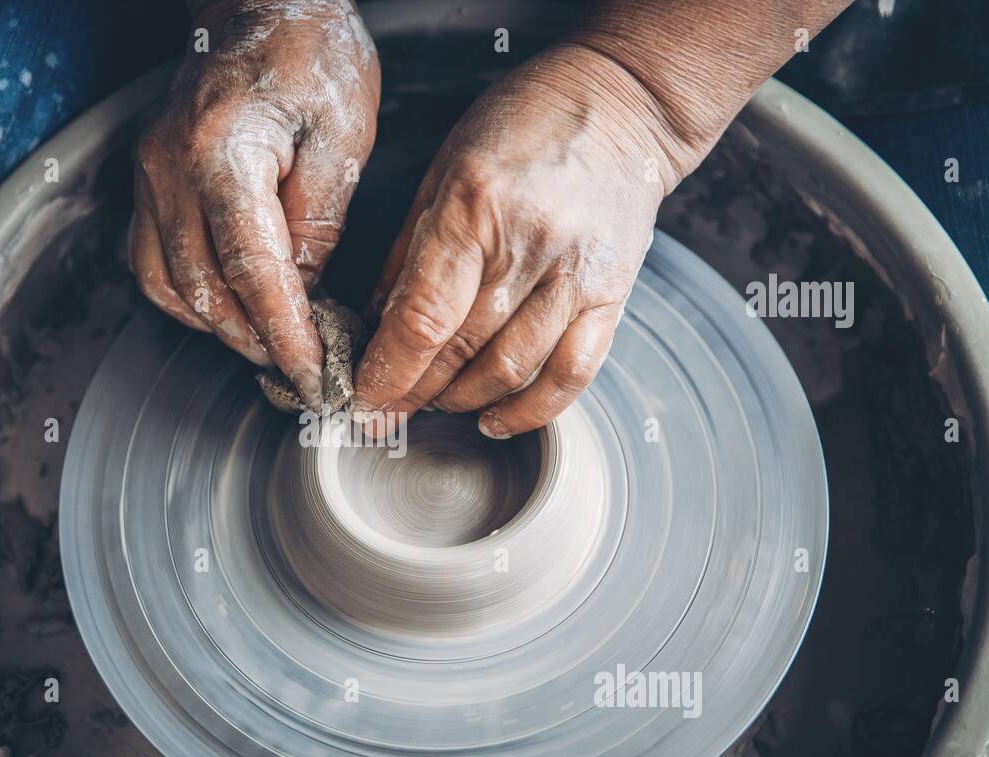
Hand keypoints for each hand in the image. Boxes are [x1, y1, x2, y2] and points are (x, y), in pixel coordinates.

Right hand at [129, 0, 379, 408]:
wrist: (263, 4)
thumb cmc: (311, 55)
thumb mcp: (342, 135)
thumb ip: (319, 219)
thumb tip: (304, 294)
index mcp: (221, 153)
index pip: (249, 269)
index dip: (282, 332)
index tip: (311, 372)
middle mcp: (168, 170)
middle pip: (201, 289)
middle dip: (254, 340)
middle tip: (303, 368)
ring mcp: (149, 177)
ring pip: (167, 286)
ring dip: (218, 327)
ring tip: (271, 344)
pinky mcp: (148, 183)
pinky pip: (153, 263)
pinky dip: (190, 299)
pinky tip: (230, 309)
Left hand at [352, 45, 702, 437]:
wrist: (624, 104)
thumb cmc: (523, 127)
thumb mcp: (443, 171)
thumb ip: (408, 254)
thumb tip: (373, 326)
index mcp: (474, 207)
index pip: (422, 318)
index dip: (389, 372)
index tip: (365, 396)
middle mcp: (528, 244)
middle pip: (461, 351)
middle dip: (415, 394)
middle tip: (388, 409)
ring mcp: (575, 274)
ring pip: (511, 371)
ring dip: (463, 402)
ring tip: (435, 404)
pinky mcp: (611, 295)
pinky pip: (573, 374)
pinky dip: (531, 410)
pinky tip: (496, 420)